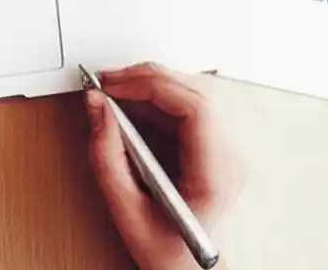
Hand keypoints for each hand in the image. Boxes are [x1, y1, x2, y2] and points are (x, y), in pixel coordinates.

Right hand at [85, 63, 243, 269]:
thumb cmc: (168, 252)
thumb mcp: (126, 210)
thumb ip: (107, 158)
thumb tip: (97, 108)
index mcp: (215, 174)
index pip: (194, 108)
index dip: (151, 84)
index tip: (115, 84)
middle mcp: (229, 158)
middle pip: (195, 92)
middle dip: (147, 77)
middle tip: (108, 81)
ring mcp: (227, 151)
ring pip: (194, 93)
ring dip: (153, 84)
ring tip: (116, 89)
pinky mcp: (216, 147)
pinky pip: (191, 107)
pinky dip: (158, 98)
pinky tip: (133, 104)